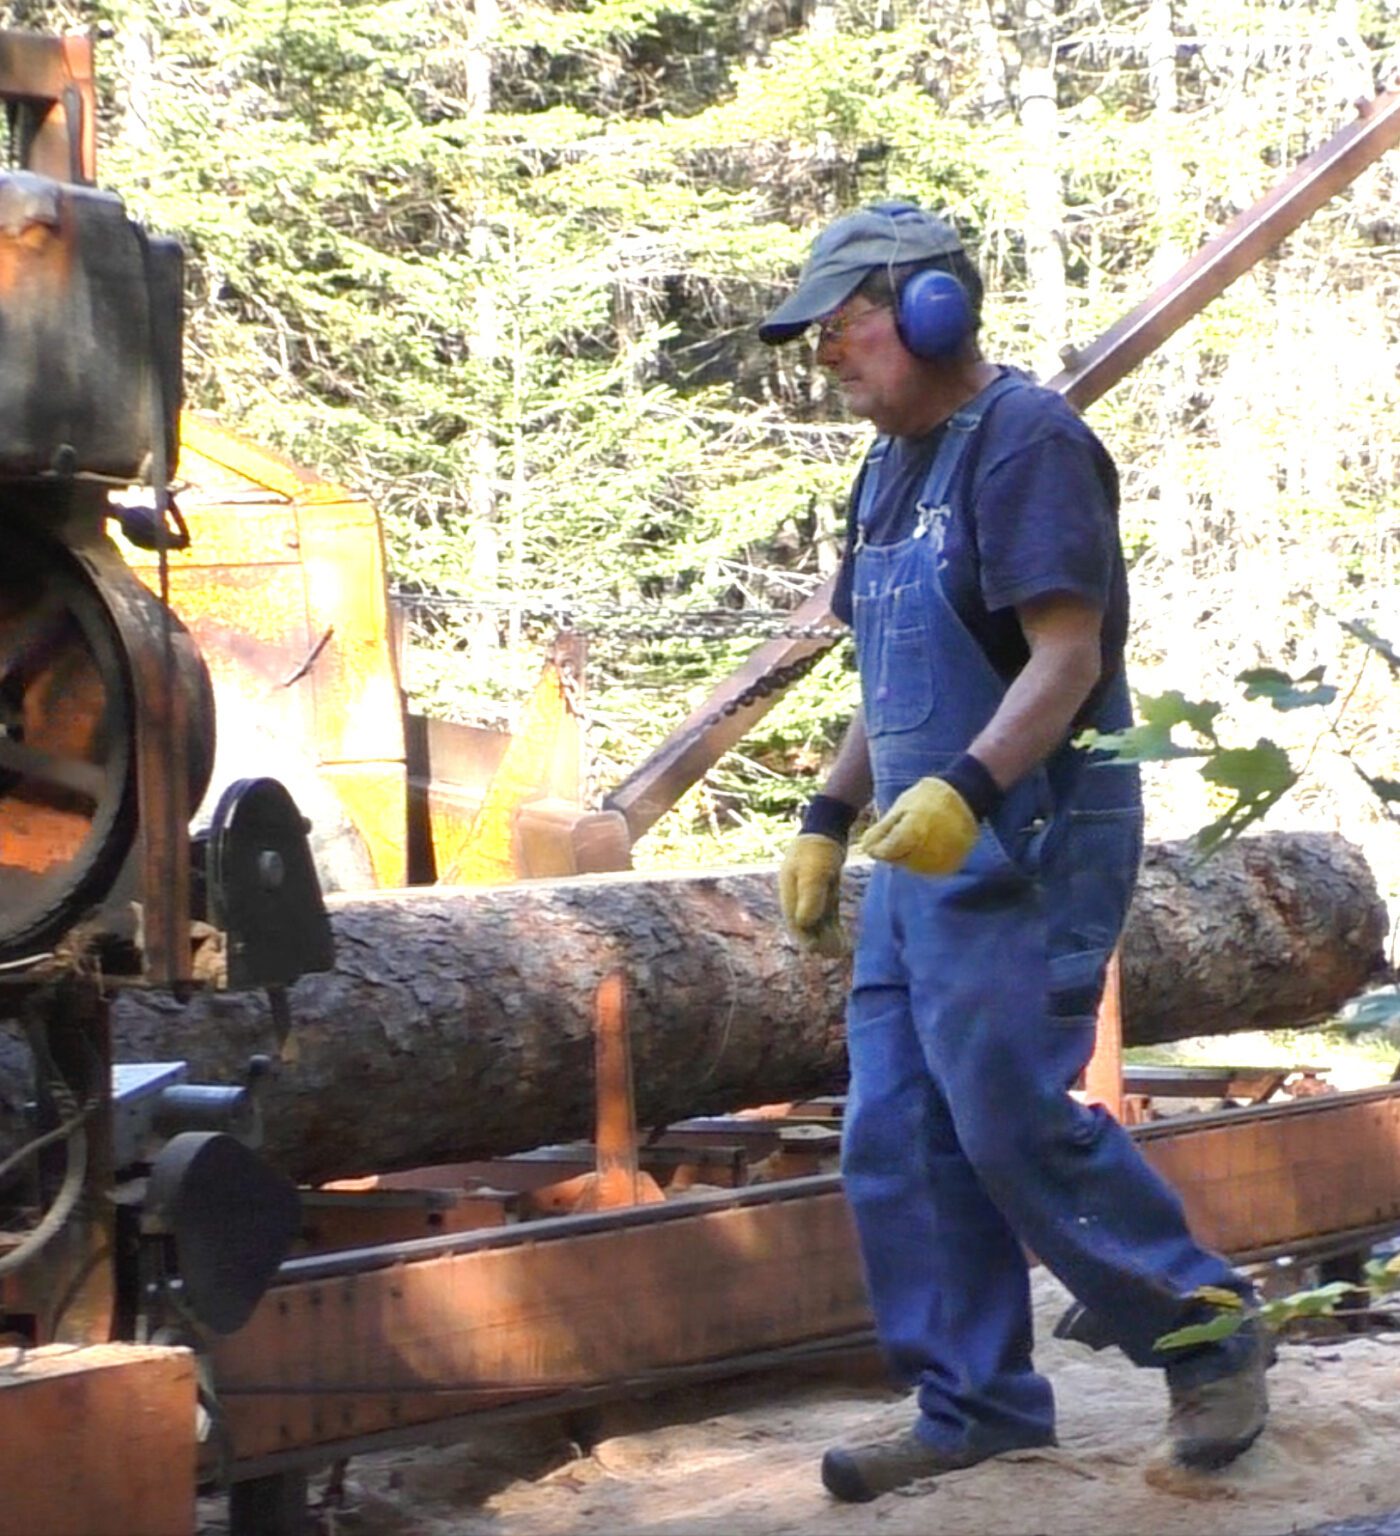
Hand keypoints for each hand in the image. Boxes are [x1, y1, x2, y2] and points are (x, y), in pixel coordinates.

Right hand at [778, 833, 848, 957]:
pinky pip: (827, 918)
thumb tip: (804, 923)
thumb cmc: (818, 850)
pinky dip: (834, 930)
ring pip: (817, 926)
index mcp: (789, 895)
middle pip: (806, 929)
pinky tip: (845, 941)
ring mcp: (810, 897)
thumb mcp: (814, 871)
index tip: (821, 950)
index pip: (796, 925)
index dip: (807, 939)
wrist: (825, 831)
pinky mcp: (823, 894)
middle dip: (820, 943)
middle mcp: (797, 899)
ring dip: (828, 939)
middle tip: (838, 953)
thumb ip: (810, 895)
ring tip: (843, 951)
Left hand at [860, 776, 978, 875]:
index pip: (885, 852)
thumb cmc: (928, 798)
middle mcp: (929, 851)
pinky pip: (928, 867)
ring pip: (912, 866)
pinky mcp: (951, 865)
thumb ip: (883, 830)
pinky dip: (922, 858)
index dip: (878, 846)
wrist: (964, 797)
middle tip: (902, 829)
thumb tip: (867, 848)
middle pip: (898, 860)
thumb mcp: (901, 807)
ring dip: (908, 855)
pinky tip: (926, 842)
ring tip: (917, 833)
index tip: (875, 838)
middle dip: (893, 849)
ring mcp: (942, 861)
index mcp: (913, 833)